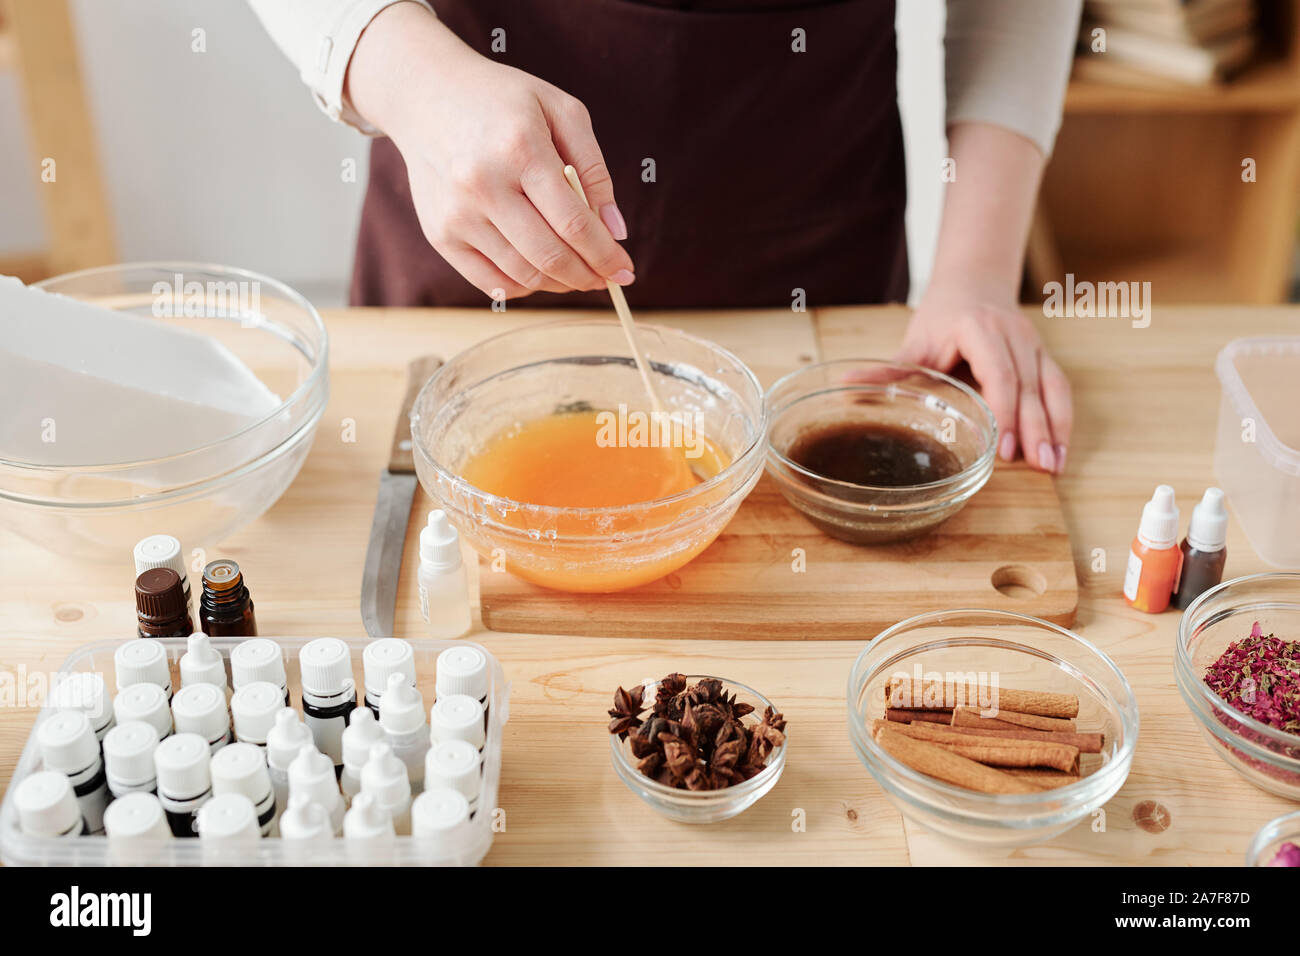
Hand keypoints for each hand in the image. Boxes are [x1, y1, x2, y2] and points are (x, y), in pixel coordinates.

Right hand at [346, 3, 632, 298]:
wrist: (425, 93)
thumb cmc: (502, 101)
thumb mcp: (560, 110)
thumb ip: (594, 169)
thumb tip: (616, 231)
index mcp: (519, 148)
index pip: (573, 223)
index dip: (606, 255)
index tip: (626, 272)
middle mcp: (483, 184)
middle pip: (549, 257)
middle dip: (588, 276)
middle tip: (607, 279)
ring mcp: (457, 214)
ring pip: (523, 275)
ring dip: (560, 284)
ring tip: (579, 275)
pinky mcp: (440, 234)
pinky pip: (490, 282)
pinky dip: (524, 288)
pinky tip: (542, 275)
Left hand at [896, 281, 1071, 473]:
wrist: (974, 281)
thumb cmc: (942, 314)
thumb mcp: (915, 340)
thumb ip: (887, 368)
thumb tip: (845, 384)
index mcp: (979, 329)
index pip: (999, 372)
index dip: (1004, 409)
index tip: (1003, 444)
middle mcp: (1013, 334)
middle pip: (1029, 385)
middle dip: (1034, 427)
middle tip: (1036, 464)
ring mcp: (1033, 344)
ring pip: (1051, 387)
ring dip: (1055, 427)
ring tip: (1054, 465)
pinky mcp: (1044, 355)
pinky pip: (1058, 387)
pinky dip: (1062, 418)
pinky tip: (1060, 448)